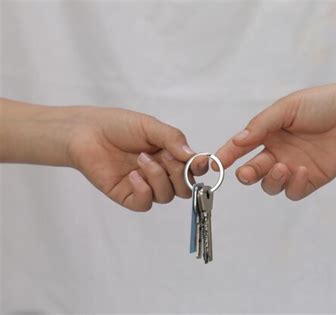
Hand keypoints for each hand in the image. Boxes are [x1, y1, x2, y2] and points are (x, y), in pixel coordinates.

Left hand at [67, 106, 206, 210]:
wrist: (86, 132)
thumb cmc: (119, 125)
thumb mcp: (150, 126)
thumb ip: (172, 139)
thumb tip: (192, 155)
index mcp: (171, 155)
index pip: (194, 169)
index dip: (199, 168)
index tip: (198, 161)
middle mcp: (162, 173)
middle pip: (185, 188)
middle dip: (179, 174)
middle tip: (165, 157)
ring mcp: (146, 186)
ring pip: (167, 196)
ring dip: (158, 177)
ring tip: (141, 159)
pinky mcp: (128, 196)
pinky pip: (145, 203)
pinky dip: (143, 190)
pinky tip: (132, 175)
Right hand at [215, 82, 335, 199]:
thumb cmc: (322, 103)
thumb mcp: (287, 108)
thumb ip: (261, 125)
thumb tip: (237, 141)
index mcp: (268, 133)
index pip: (241, 147)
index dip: (227, 155)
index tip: (215, 162)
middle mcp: (278, 152)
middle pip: (253, 171)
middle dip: (246, 174)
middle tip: (246, 172)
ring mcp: (293, 167)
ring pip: (270, 185)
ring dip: (271, 180)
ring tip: (283, 166)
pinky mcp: (311, 179)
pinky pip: (294, 191)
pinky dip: (293, 184)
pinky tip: (301, 170)